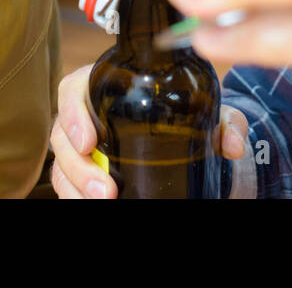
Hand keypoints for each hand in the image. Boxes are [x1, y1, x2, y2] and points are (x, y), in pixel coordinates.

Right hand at [49, 64, 248, 197]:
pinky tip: (90, 205)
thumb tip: (231, 145)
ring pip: (61, 164)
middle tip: (106, 190)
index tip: (88, 141)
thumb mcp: (210, 114)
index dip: (73, 113)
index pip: (73, 90)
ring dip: (76, 187)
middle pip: (62, 135)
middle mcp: (86, 114)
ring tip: (104, 202)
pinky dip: (74, 196)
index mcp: (106, 86)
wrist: (186, 141)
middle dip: (78, 167)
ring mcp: (81, 145)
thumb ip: (225, 122)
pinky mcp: (83, 170)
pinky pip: (66, 184)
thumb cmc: (188, 116)